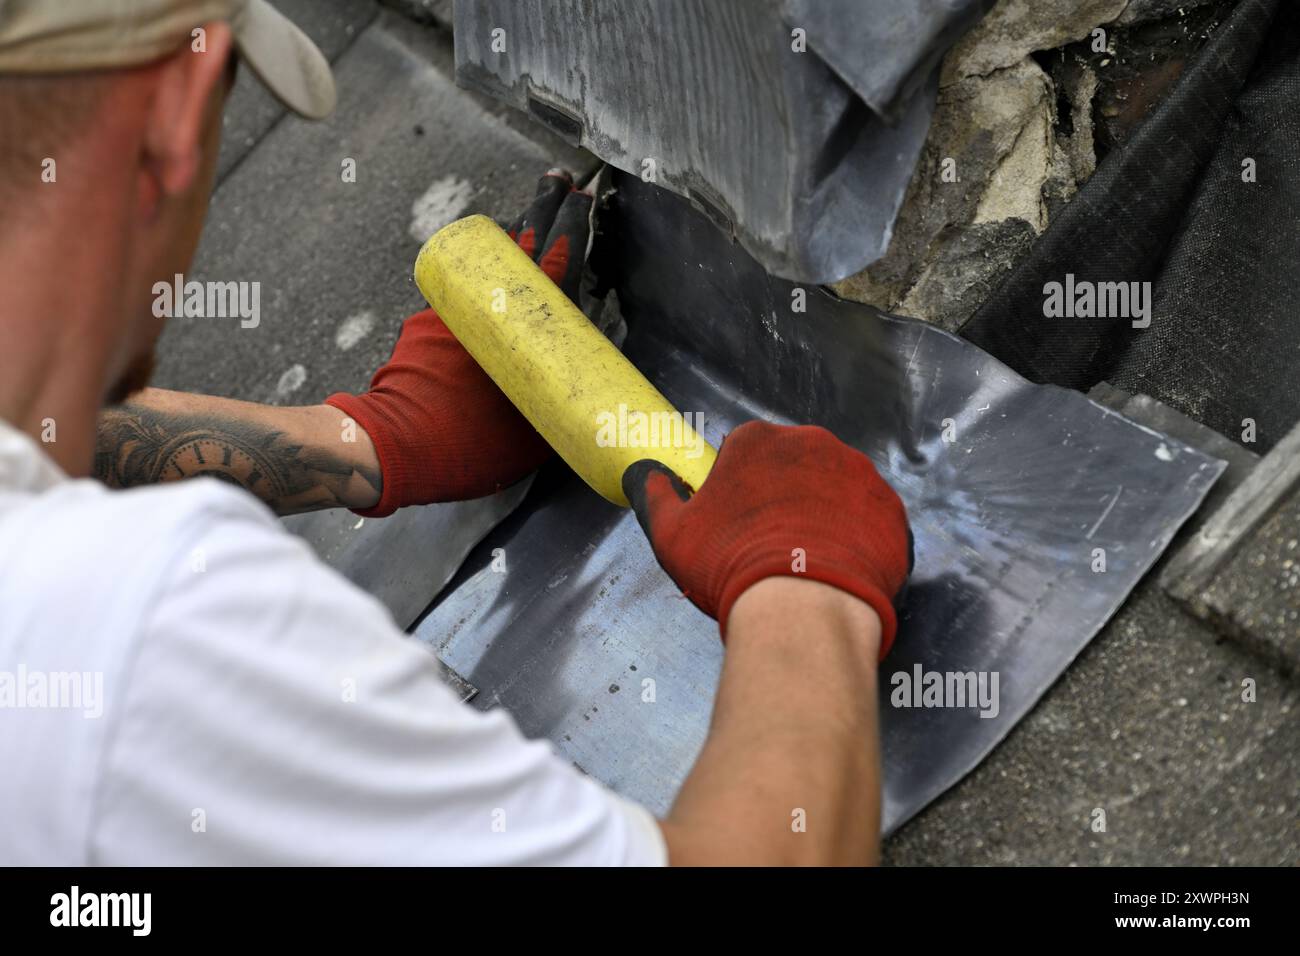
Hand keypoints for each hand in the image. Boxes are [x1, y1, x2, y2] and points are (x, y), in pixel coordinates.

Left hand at [325, 170, 592, 514]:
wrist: (398, 445)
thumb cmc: (471, 447)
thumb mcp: (534, 435)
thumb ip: (559, 408)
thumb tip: (580, 397)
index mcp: (524, 329)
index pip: (556, 263)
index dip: (571, 227)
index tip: (582, 197)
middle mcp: (489, 308)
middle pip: (521, 244)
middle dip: (541, 210)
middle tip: (559, 181)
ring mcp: (455, 310)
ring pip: (489, 261)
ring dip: (512, 239)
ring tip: (532, 217)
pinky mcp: (429, 321)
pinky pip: (464, 286)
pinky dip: (482, 274)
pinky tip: (492, 273)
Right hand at [622, 421, 912, 656]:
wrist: (805, 607)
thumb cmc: (731, 566)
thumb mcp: (671, 535)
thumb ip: (656, 497)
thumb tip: (647, 476)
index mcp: (757, 440)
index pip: (745, 453)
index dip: (740, 489)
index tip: (738, 523)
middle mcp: (812, 443)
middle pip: (794, 466)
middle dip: (785, 497)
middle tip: (774, 543)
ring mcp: (858, 473)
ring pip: (836, 489)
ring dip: (824, 514)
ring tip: (810, 560)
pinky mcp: (892, 507)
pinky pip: (872, 518)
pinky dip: (860, 538)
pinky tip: (842, 569)